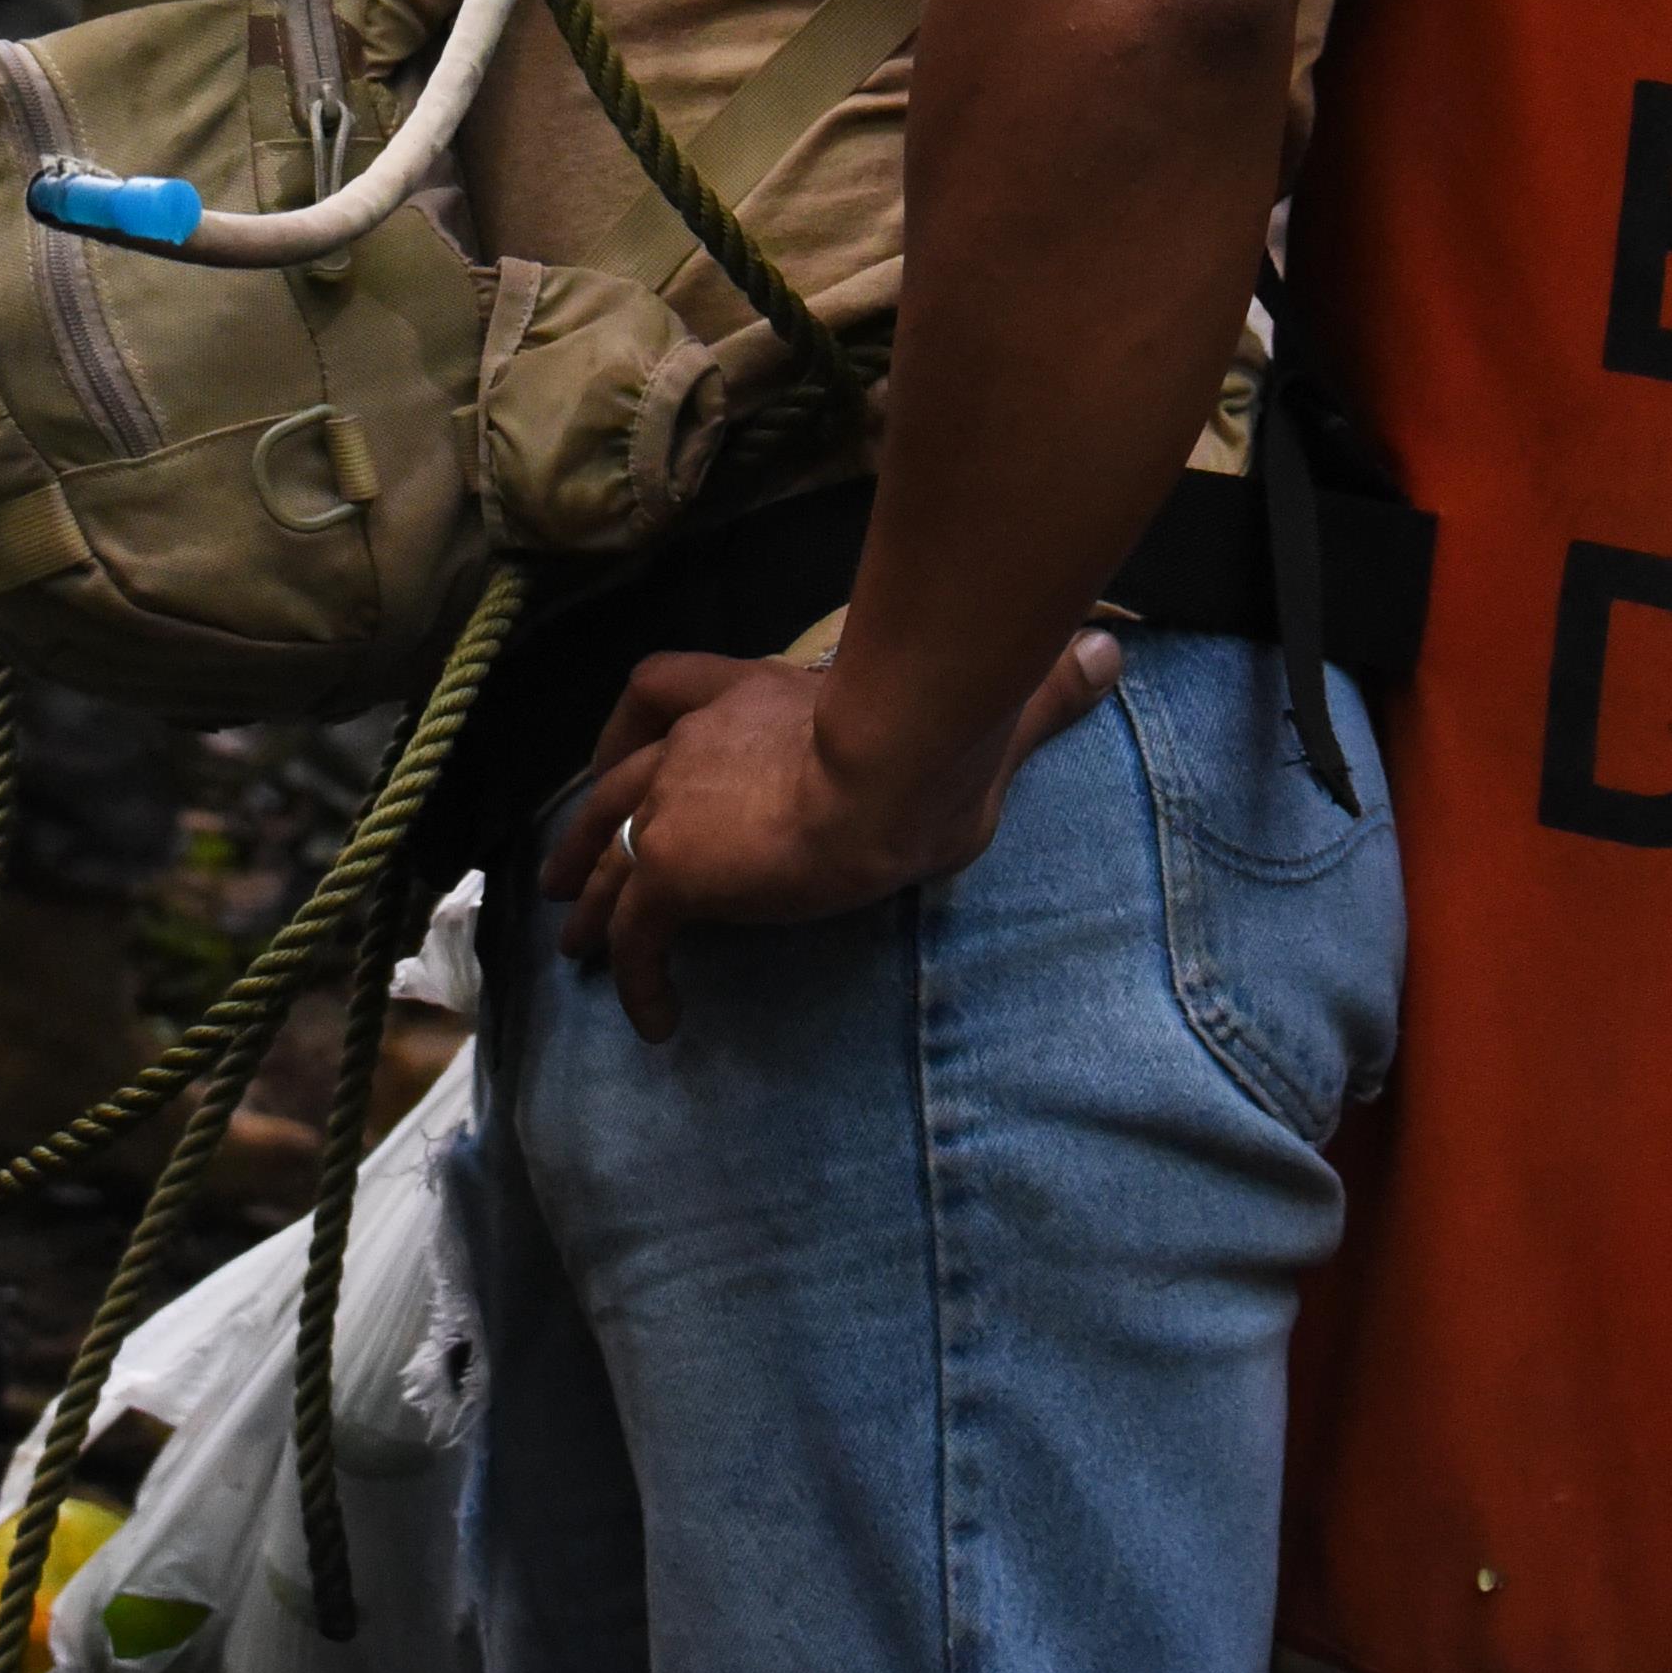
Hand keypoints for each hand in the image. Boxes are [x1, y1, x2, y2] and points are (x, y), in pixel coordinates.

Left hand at [540, 629, 1123, 1043]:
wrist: (888, 770)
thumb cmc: (935, 739)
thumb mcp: (978, 717)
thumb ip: (1030, 692)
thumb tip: (1109, 653)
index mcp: (752, 694)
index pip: (660, 688)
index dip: (631, 728)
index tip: (620, 764)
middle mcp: (697, 740)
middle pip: (614, 784)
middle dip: (583, 832)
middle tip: (562, 876)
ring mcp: (677, 803)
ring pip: (606, 858)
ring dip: (588, 907)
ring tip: (577, 954)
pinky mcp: (674, 871)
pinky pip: (635, 935)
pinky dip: (633, 976)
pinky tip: (651, 1019)